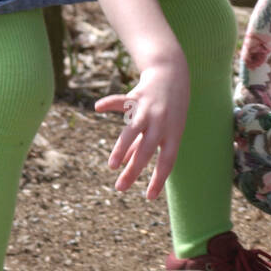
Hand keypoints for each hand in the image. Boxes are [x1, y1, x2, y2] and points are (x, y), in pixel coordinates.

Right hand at [93, 48, 189, 198]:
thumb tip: (128, 164)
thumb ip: (144, 144)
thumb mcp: (166, 127)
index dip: (159, 179)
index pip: (168, 162)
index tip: (148, 197)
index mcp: (173, 134)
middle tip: (120, 188)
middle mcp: (162, 123)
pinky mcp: (136, 96)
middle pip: (148, 150)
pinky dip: (110, 103)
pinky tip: (97, 108)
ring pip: (134, 130)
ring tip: (112, 165)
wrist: (172, 73)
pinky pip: (122, 101)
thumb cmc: (170, 106)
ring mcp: (149, 109)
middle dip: (134, 170)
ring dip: (122, 148)